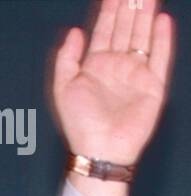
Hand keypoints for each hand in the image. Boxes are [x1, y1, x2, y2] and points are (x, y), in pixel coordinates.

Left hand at [52, 0, 174, 167]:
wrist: (100, 150)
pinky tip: (162, 20)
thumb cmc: (79, 124)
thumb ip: (67, 58)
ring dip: (146, 15)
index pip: (105, 30)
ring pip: (144, 37)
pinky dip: (163, 38)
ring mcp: (136, 74)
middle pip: (126, 28)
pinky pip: (161, 56)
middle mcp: (117, 67)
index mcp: (96, 66)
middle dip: (130, 6)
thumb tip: (75, 31)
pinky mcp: (153, 85)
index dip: (109, 10)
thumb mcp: (64, 89)